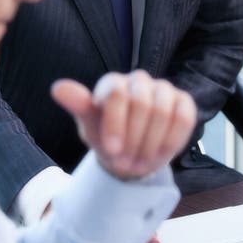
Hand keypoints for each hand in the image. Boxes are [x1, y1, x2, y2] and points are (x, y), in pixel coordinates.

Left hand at [51, 70, 195, 180]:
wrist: (130, 152)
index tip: (112, 151)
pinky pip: (185, 118)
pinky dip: (173, 140)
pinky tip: (160, 153)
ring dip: (151, 144)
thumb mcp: (90, 126)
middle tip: (126, 162)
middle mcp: (139, 80)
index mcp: (113, 82)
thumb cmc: (107, 136)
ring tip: (140, 162)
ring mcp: (163, 89)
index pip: (116, 92)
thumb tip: (57, 87)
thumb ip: (78, 105)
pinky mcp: (183, 102)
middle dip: (134, 139)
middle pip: (141, 102)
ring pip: (163, 111)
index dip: (115, 123)